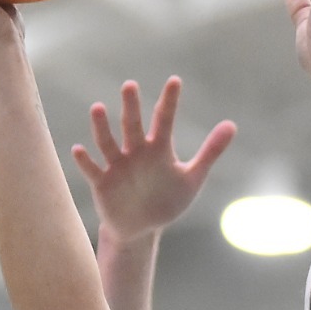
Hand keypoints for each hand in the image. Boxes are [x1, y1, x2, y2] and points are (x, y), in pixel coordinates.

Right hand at [70, 76, 236, 243]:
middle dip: (131, 107)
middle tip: (130, 85)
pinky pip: (92, 170)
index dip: (170, 101)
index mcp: (158, 148)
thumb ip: (211, 151)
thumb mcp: (193, 177)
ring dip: (101, 127)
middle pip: (132, 125)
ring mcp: (117, 166)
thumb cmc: (167, 199)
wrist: (142, 229)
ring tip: (97, 108)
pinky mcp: (102, 184)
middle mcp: (136, 152)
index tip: (175, 80)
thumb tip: (232, 124)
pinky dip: (85, 161)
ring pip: (108, 143)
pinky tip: (78, 149)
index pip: (164, 119)